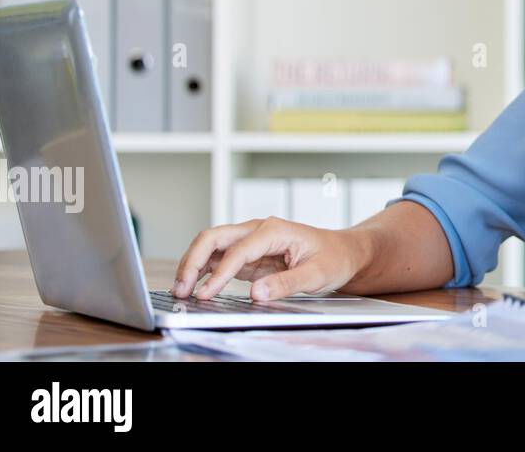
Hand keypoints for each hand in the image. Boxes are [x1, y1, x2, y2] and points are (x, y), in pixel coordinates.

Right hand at [171, 217, 374, 301]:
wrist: (344, 252)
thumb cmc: (334, 258)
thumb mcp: (317, 274)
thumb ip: (287, 283)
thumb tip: (257, 292)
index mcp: (274, 230)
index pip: (238, 251)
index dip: (219, 274)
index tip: (205, 294)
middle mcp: (258, 230)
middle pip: (213, 238)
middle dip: (192, 261)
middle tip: (181, 289)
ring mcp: (251, 240)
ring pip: (211, 246)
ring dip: (192, 265)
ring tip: (181, 290)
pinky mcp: (248, 254)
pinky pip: (218, 258)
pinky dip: (203, 270)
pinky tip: (195, 286)